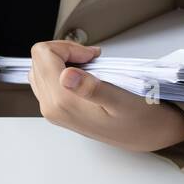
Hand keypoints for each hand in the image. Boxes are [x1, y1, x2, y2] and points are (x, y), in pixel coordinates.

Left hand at [29, 41, 183, 152]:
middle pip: (38, 59)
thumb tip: (66, 75)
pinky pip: (47, 80)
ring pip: (40, 69)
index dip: (67, 47)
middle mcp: (51, 107)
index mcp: (61, 102)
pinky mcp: (58, 110)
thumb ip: (91, 88)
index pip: (42, 54)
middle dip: (64, 51)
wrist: (144, 136)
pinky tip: (85, 74)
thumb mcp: (121, 101)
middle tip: (91, 58)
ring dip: (63, 60)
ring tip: (89, 65)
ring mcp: (52, 110)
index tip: (90, 56)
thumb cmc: (138, 119)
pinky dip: (63, 70)